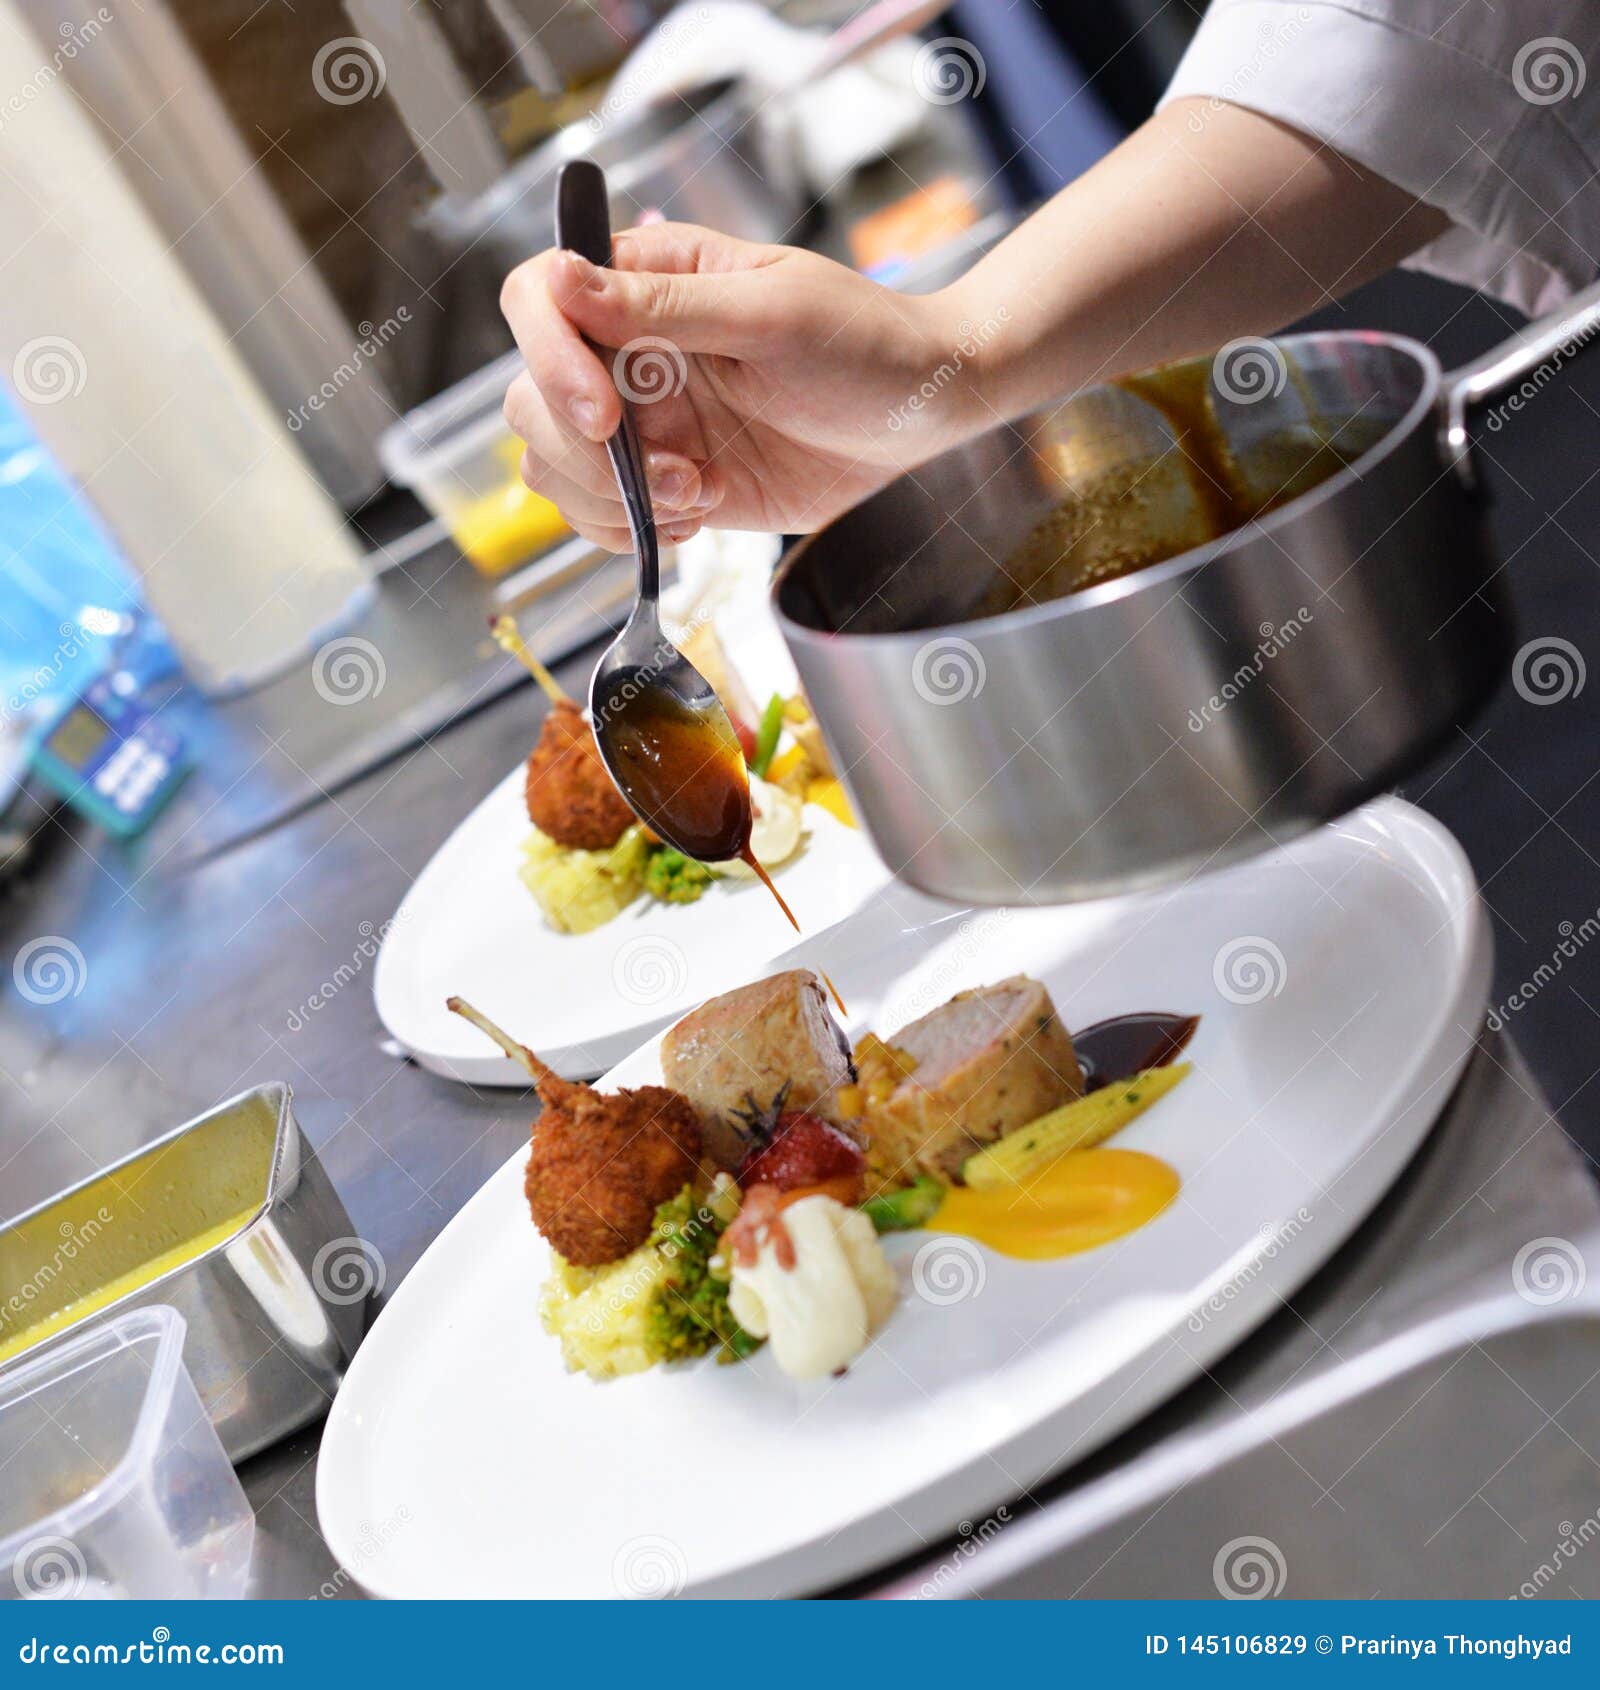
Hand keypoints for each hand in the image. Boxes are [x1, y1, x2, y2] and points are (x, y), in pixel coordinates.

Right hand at [499, 222, 979, 549]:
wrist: (919, 415)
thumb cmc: (863, 341)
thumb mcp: (772, 313)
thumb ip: (665, 307)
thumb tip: (564, 278)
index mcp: (647, 282)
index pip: (539, 298)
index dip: (548, 356)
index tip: (602, 413)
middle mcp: (630, 352)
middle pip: (532, 400)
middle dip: (585, 452)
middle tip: (669, 471)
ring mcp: (646, 423)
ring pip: (557, 469)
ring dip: (614, 499)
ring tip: (698, 492)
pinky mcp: (670, 483)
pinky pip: (604, 519)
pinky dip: (635, 531)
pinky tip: (699, 512)